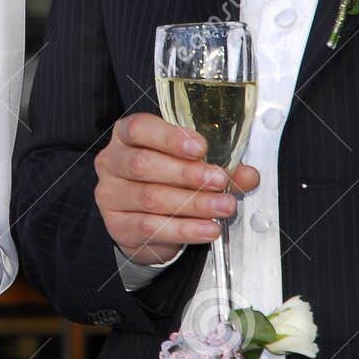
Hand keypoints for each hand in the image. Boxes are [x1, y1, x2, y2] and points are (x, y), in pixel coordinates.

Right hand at [94, 111, 260, 266]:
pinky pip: (151, 228)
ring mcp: (110, 195)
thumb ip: (217, 165)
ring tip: (223, 206)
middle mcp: (112, 161)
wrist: (144, 219)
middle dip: (187, 173)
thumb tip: (248, 175)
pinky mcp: (117, 225)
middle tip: (219, 180)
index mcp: (127, 135)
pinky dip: (185, 230)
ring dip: (193, 204)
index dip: (170, 137)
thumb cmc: (166, 179)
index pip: (139, 128)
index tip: (201, 147)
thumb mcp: (190, 164)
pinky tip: (208, 229)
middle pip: (143, 164)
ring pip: (150, 198)